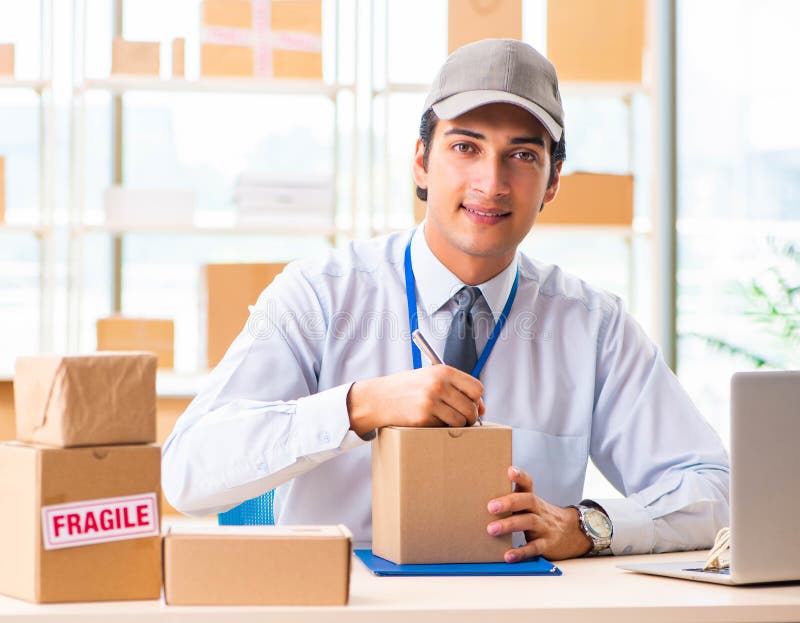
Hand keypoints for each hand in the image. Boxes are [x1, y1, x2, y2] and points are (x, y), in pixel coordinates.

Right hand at [347, 366, 485, 435]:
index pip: (477, 388)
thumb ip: (456, 388)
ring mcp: (431, 402)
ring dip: (457, 425)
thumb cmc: (408, 388)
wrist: (379, 398)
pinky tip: (432, 421)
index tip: (472, 405)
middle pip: (471, 407)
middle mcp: (439, 384)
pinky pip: (445, 428)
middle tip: (463, 419)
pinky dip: (442, 428)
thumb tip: (482, 409)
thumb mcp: (431, 378)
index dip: (477, 400)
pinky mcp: (423, 418)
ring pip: (460, 421)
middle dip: (470, 417)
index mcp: (443, 371)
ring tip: (446, 420)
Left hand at [486, 466, 591, 561]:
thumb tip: (480, 498)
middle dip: (508, 502)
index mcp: (533, 500)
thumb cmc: (543, 518)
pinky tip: (508, 556)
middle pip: (527, 501)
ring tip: (491, 529)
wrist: (574, 533)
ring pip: (529, 522)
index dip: (520, 476)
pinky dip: (521, 552)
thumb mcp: (532, 507)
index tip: (510, 471)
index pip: (528, 484)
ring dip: (509, 525)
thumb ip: (513, 502)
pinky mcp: (547, 544)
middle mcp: (539, 510)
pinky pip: (534, 547)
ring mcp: (545, 527)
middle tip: (490, 506)